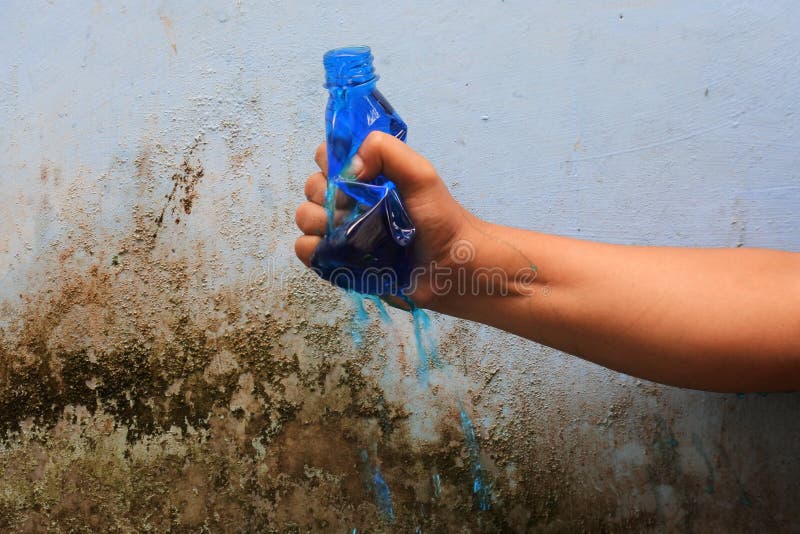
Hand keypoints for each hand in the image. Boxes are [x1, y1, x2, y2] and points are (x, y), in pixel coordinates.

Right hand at [294, 131, 480, 307]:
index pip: (325, 157)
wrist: (450, 266)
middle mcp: (348, 201)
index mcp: (364, 176)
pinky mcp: (339, 262)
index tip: (354, 177)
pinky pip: (306, 251)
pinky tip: (340, 252)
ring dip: (320, 223)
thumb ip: (386, 151)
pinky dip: (315, 250)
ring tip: (351, 233)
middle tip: (356, 209)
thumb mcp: (420, 174)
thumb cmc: (439, 218)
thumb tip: (348, 170)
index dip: (331, 164)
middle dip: (327, 196)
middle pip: (311, 188)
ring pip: (305, 218)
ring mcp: (342, 232)